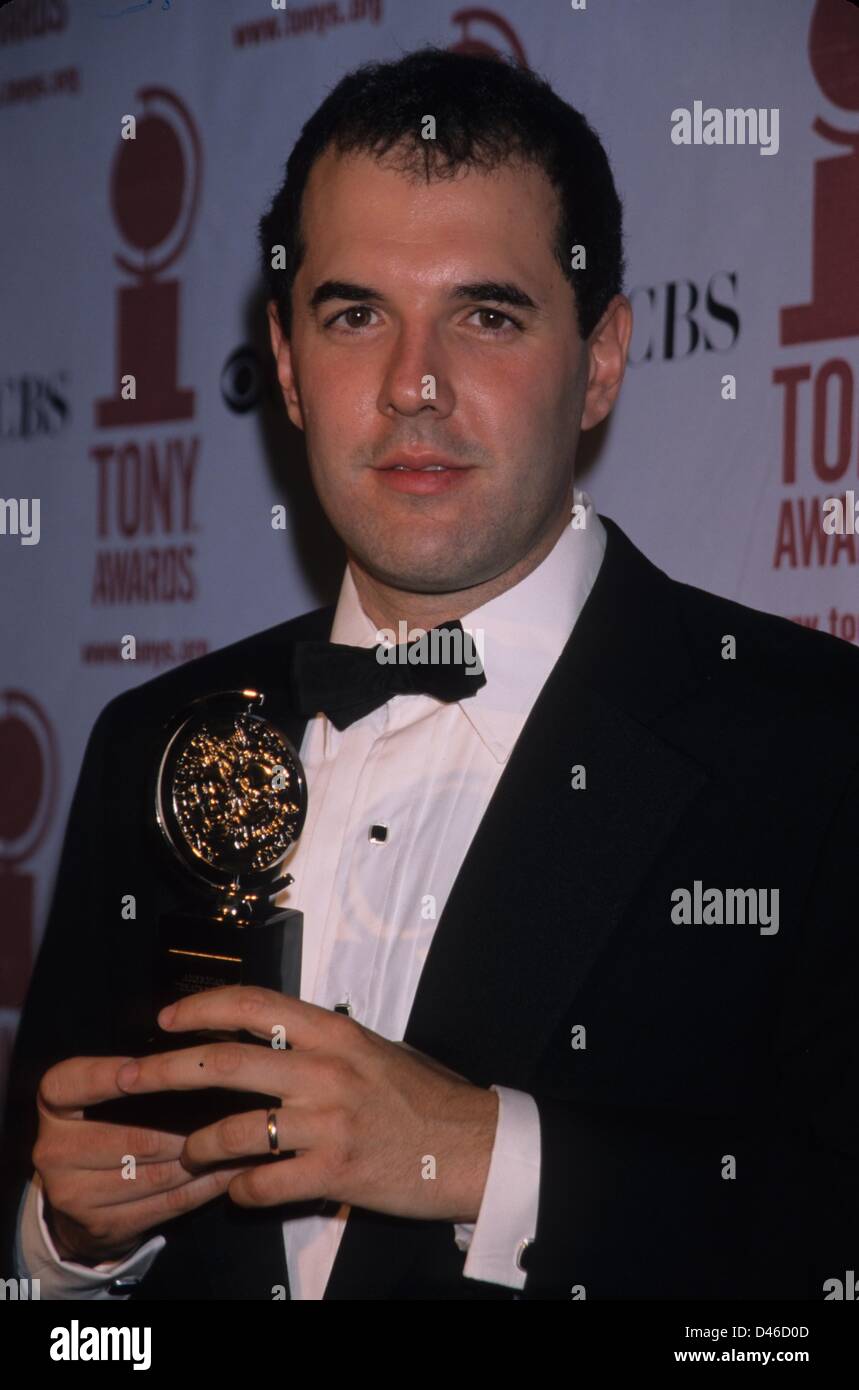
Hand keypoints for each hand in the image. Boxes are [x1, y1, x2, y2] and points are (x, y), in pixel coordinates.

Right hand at [33, 1055, 256, 1265]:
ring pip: (156, 1174)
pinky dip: (205, 1187)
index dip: (116, 1074)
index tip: (164, 1064)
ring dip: (206, 1159)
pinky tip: (231, 1171)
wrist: (78, 1198)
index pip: (79, 1081)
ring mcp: (72, 1194)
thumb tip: (199, 1056)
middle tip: (236, 1111)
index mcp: (54, 1103)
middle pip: (134, 1137)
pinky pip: (166, 1204)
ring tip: (241, 1142)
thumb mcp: (103, 1091)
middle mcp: (53, 1149)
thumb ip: (138, 1072)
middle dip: (189, 1129)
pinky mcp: (100, 1226)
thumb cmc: (106, 1122)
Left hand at [115, 986, 499, 1222]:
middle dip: (163, 1071)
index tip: (166, 1018)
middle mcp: (326, 1070)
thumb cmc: (424, 1096)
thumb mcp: (372, 1050)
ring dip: (198, 1144)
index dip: (201, 1006)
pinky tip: (241, 1190)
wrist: (474, 1144)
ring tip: (186, 1152)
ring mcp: (329, 1122)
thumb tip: (267, 1034)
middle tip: (126, 1078)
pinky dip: (242, 1190)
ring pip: (234, 1130)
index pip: (253, 1005)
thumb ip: (321, 1041)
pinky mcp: (334, 1171)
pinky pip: (264, 1183)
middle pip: (224, 1062)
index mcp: (334, 1032)